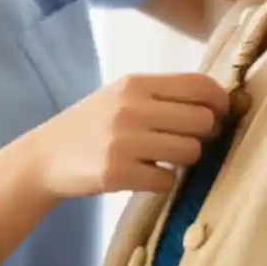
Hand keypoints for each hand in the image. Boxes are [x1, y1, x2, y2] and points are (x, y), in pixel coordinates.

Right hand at [20, 73, 229, 198]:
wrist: (45, 157)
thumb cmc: (92, 125)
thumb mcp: (121, 96)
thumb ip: (162, 96)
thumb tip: (216, 105)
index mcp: (136, 84)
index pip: (199, 85)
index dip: (220, 101)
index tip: (221, 114)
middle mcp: (131, 108)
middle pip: (202, 120)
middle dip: (204, 135)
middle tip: (190, 141)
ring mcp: (123, 141)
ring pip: (190, 151)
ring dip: (184, 160)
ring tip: (164, 158)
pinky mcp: (117, 173)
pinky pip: (167, 179)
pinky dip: (163, 181)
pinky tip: (145, 174)